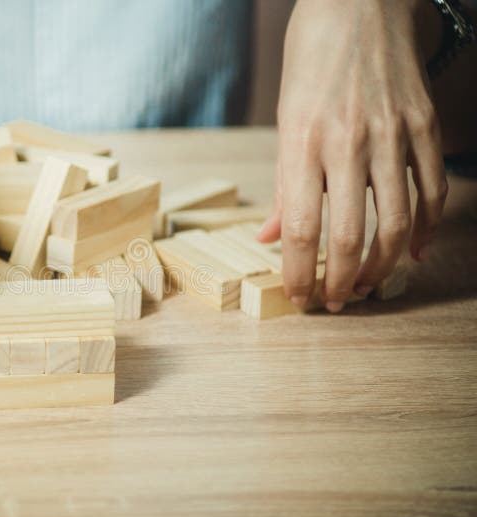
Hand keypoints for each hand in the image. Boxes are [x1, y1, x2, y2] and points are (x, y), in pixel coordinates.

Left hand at [258, 0, 447, 312]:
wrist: (360, 2)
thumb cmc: (312, 61)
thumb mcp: (284, 120)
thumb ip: (283, 185)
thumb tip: (271, 237)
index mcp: (303, 142)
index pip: (302, 228)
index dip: (301, 273)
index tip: (300, 297)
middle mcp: (349, 141)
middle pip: (351, 235)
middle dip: (341, 281)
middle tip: (334, 301)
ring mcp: (393, 133)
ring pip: (398, 222)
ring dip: (383, 266)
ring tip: (366, 285)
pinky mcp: (425, 125)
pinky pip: (432, 190)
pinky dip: (426, 228)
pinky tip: (413, 250)